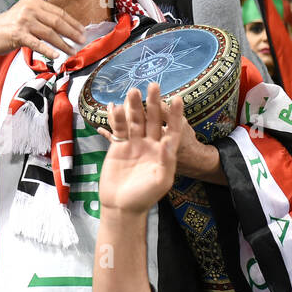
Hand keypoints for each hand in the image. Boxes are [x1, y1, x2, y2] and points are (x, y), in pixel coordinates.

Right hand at [0, 0, 84, 62]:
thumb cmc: (9, 22)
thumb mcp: (24, 4)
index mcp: (34, 1)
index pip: (58, 12)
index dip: (73, 22)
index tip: (83, 31)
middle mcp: (29, 9)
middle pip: (56, 22)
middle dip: (72, 33)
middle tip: (82, 41)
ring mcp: (23, 22)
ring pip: (49, 34)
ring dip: (63, 44)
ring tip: (72, 51)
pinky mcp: (18, 35)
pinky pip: (37, 44)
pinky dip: (48, 50)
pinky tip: (56, 56)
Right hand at [99, 83, 182, 213]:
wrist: (121, 206)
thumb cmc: (145, 196)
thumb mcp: (161, 181)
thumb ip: (166, 161)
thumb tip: (168, 140)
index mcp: (165, 152)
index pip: (172, 129)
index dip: (175, 114)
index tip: (177, 98)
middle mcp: (151, 144)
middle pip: (153, 119)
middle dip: (153, 103)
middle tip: (153, 85)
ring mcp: (134, 144)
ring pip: (135, 121)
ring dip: (134, 106)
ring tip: (132, 91)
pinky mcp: (119, 146)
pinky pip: (119, 129)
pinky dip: (117, 118)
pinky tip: (115, 106)